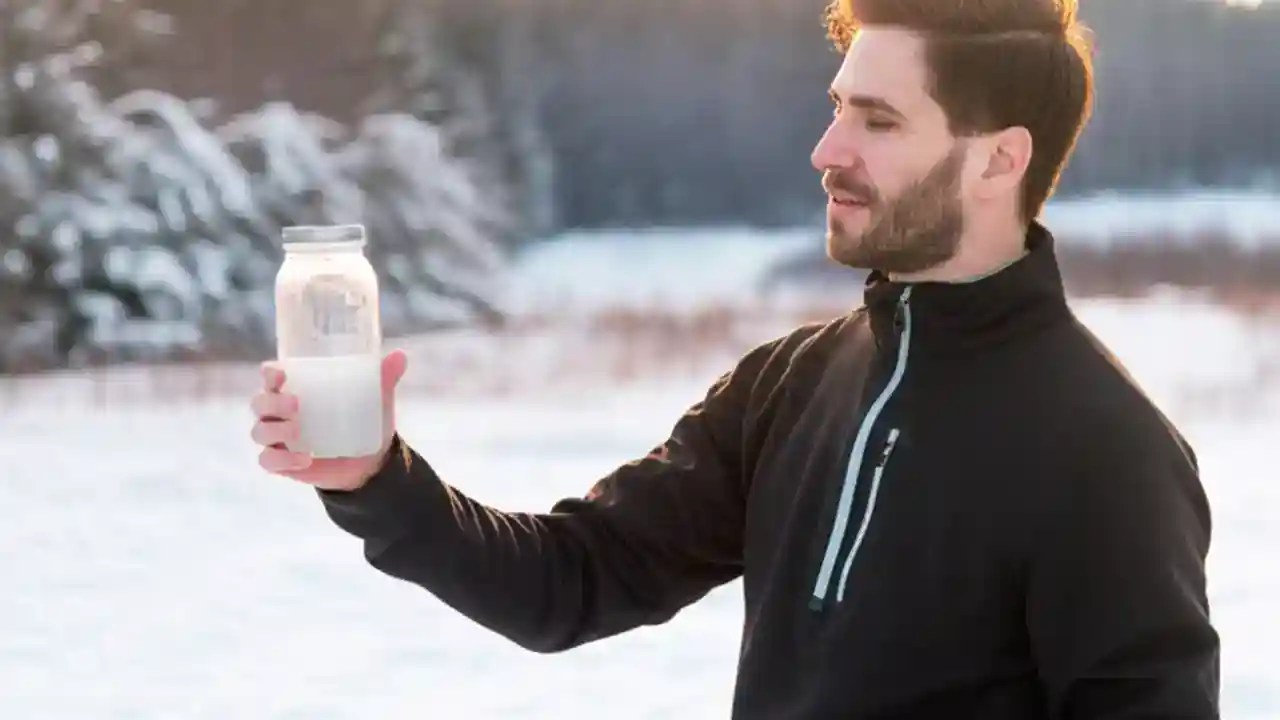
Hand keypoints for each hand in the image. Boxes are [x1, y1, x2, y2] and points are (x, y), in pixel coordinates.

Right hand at [251, 350, 408, 491]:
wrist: (369, 462)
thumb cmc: (363, 422)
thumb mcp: (375, 401)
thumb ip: (385, 379)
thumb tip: (401, 356)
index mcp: (295, 390)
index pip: (270, 376)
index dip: (269, 373)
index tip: (281, 373)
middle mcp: (280, 412)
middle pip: (259, 403)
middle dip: (271, 401)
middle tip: (297, 404)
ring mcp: (279, 438)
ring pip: (259, 431)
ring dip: (275, 429)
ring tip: (298, 430)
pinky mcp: (282, 463)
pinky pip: (268, 461)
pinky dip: (282, 460)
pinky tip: (304, 460)